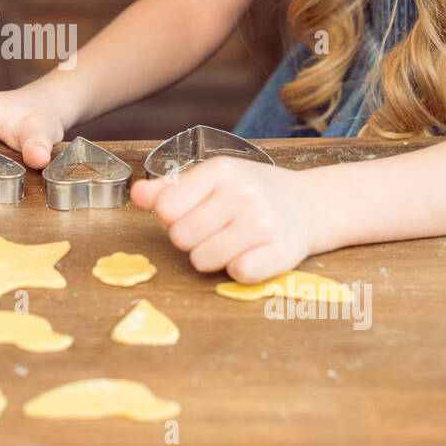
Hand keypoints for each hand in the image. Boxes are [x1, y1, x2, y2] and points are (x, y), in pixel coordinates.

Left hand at [130, 156, 327, 281]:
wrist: (309, 204)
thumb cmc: (251, 192)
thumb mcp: (212, 179)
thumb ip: (170, 188)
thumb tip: (136, 194)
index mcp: (220, 171)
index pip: (166, 207)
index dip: (172, 217)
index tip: (190, 214)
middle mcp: (242, 194)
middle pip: (181, 238)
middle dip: (191, 240)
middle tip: (213, 230)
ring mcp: (263, 223)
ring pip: (203, 261)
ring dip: (212, 258)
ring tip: (231, 242)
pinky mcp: (281, 252)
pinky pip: (238, 274)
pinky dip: (239, 270)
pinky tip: (251, 254)